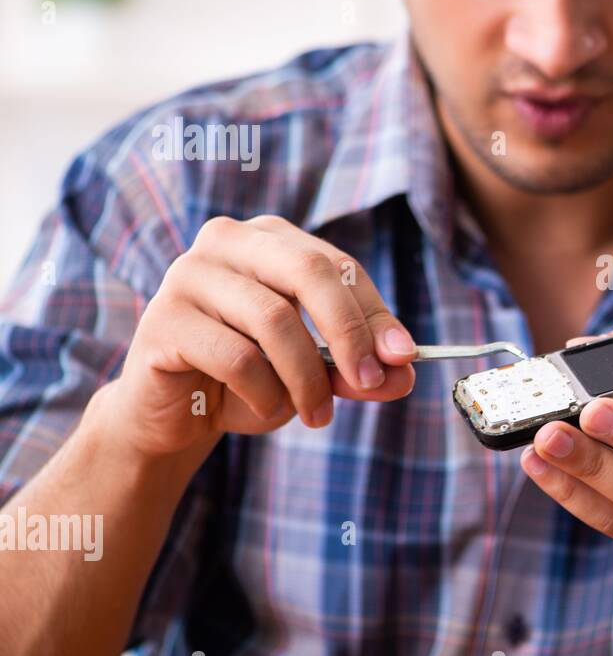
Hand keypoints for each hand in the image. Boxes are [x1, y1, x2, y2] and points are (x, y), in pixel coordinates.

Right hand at [97, 214, 417, 459]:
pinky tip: (266, 408)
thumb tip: (404, 371)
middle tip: (368, 382)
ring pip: (274, 319)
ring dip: (306, 377)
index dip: (375, 313)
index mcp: (271, 239)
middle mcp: (228, 241)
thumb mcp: (315, 374)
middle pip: (308, 271)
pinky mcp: (164, 319)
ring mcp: (189, 274)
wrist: (172, 416)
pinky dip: (263, 392)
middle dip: (348, 331)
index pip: (337, 266)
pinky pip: (235, 355)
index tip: (404, 357)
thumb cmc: (248, 381)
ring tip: (316, 413)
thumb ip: (357, 369)